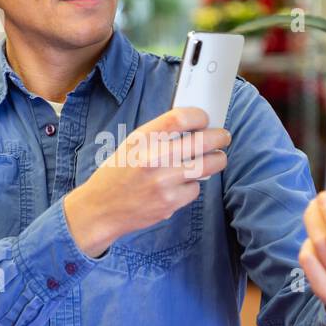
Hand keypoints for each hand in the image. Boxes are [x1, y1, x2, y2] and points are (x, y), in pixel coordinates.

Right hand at [64, 106, 230, 257]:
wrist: (101, 209)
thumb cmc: (118, 173)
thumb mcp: (131, 145)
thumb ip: (159, 135)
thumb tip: (195, 126)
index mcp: (142, 139)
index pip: (180, 118)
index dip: (199, 116)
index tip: (205, 118)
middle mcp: (154, 159)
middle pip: (203, 141)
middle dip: (220, 137)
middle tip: (224, 137)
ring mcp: (164, 182)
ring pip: (208, 166)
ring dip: (217, 160)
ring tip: (216, 158)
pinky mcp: (170, 203)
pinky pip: (195, 189)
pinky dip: (193, 185)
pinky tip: (182, 184)